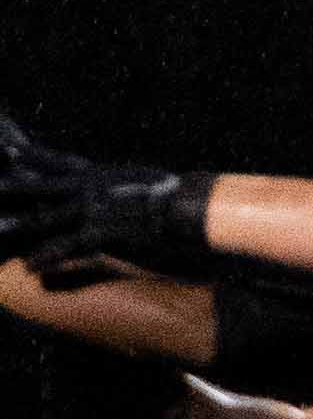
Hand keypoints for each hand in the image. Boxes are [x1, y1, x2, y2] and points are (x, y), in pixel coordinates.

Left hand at [0, 127, 215, 282]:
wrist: (189, 207)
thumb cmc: (174, 195)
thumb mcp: (142, 180)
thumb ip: (123, 181)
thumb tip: (127, 180)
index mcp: (98, 174)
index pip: (56, 162)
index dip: (30, 157)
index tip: (9, 151)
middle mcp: (88, 187)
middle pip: (39, 186)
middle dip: (12, 187)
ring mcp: (92, 209)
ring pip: (44, 217)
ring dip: (17, 225)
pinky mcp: (101, 232)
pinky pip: (66, 246)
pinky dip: (46, 257)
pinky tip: (30, 267)